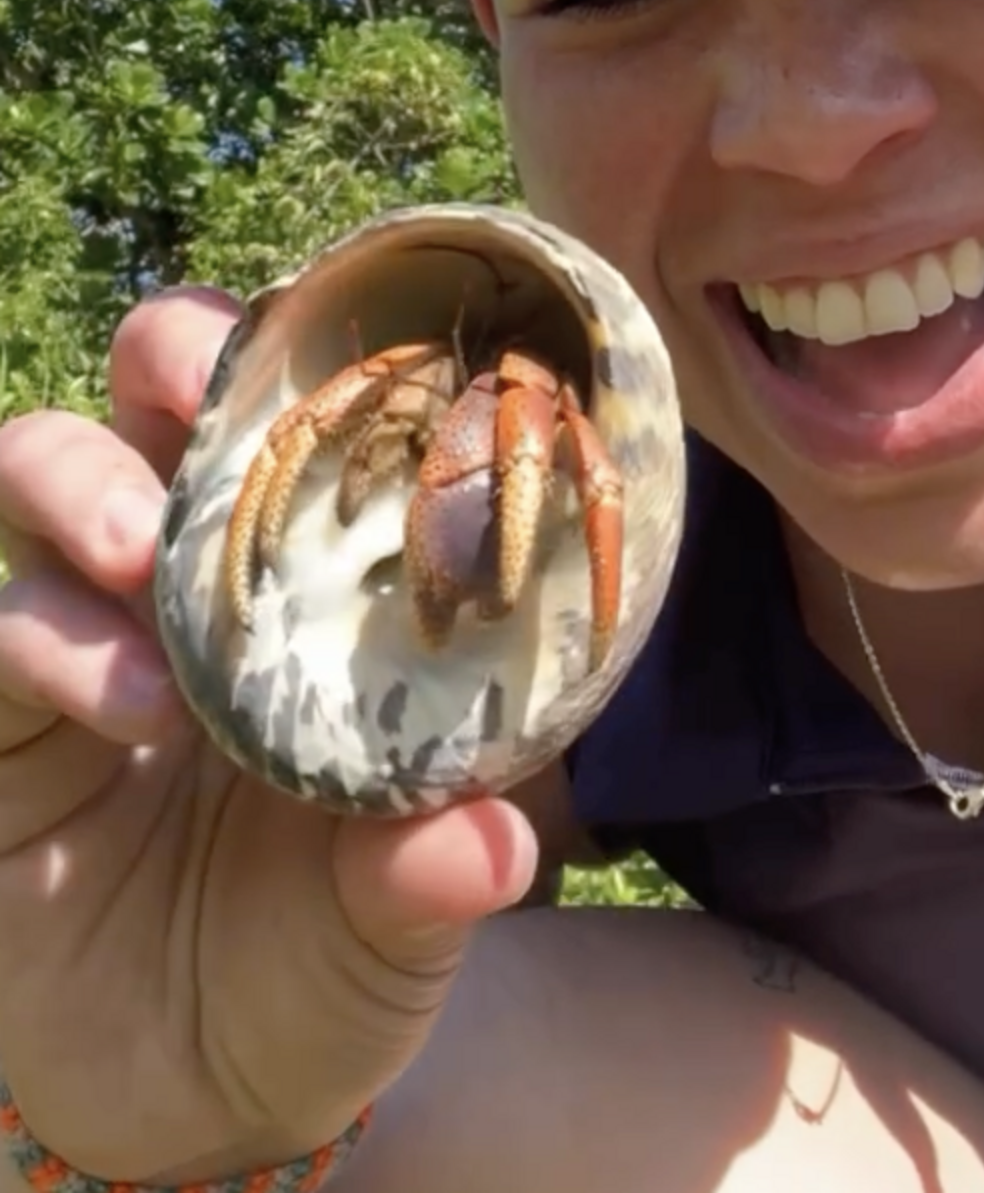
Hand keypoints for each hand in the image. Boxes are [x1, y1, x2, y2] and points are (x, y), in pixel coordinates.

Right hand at [0, 289, 537, 1186]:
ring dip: (86, 485)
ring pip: (42, 467)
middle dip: (175, 352)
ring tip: (139, 559)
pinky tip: (126, 706)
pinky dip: (48, 640)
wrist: (192, 1102)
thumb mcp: (397, 926)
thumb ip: (434, 874)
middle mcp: (191, 568)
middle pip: (155, 384)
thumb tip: (488, 843)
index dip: (322, 345)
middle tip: (200, 394)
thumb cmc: (318, 959)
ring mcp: (82, 628)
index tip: (365, 332)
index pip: (308, 404)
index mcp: (314, 573)